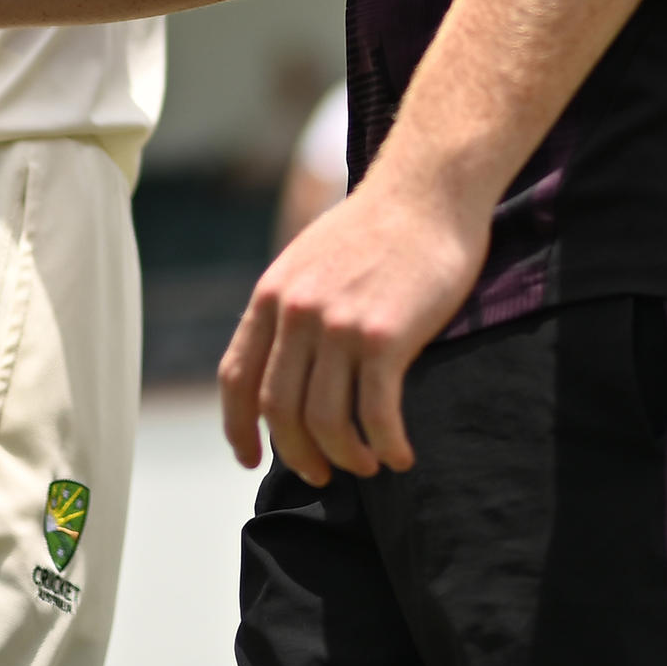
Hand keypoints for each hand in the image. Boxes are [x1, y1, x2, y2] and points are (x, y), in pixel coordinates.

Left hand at [219, 158, 487, 480]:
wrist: (429, 190)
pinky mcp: (384, 336)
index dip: (238, 427)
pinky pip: (376, 415)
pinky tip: (401, 457)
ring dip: (345, 458)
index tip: (251, 459)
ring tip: (368, 467)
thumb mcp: (310, 258)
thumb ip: (290, 306)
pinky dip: (386, 446)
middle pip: (280, 411)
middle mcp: (296, 312)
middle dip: (298, 455)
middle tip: (322, 475)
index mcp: (272, 294)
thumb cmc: (379, 226)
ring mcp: (338, 326)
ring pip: (325, 422)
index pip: (237, 377)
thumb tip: (283, 363)